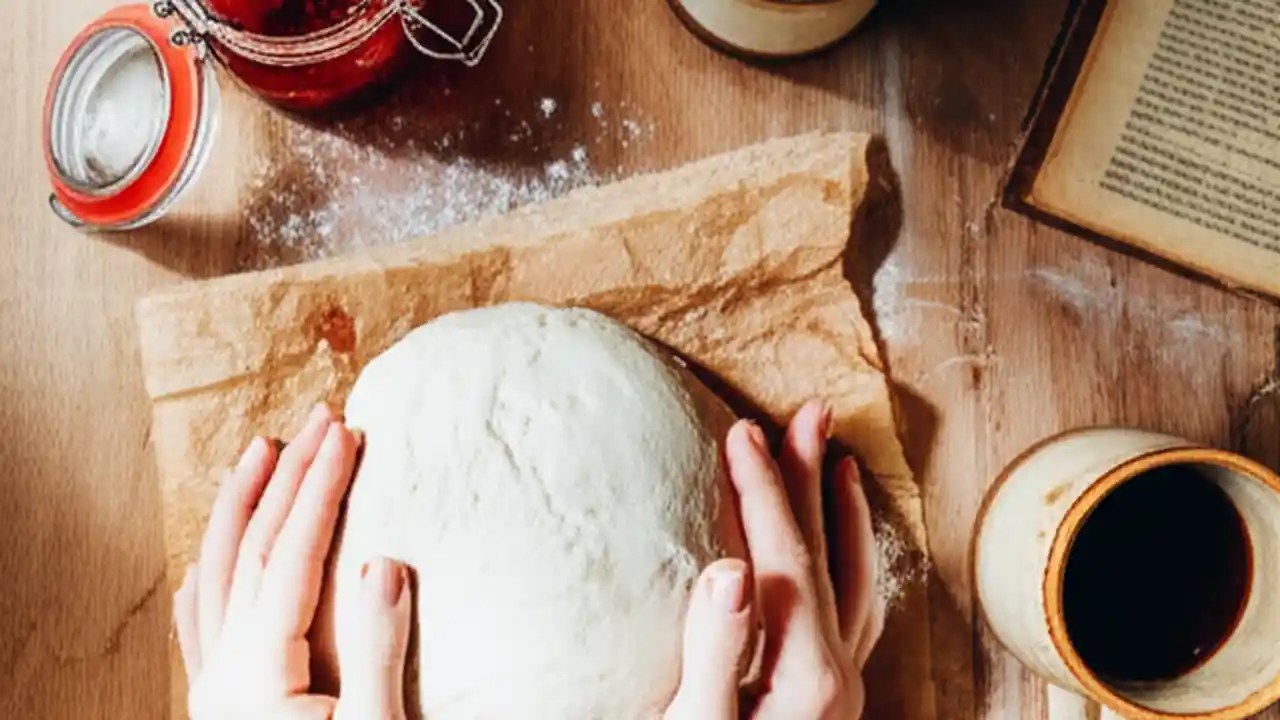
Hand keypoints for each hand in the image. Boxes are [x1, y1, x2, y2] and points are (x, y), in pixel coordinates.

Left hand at [174, 405, 412, 719]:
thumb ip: (376, 653)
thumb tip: (382, 565)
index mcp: (262, 676)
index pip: (292, 554)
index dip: (320, 488)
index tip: (345, 435)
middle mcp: (226, 678)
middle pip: (252, 552)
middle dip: (287, 477)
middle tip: (318, 421)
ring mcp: (217, 695)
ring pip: (216, 578)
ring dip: (239, 509)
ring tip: (261, 455)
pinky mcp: (224, 711)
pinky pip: (200, 628)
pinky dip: (204, 582)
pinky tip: (202, 563)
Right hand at [666, 400, 881, 718]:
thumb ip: (715, 653)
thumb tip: (729, 571)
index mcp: (807, 674)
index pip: (786, 558)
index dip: (764, 489)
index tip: (744, 432)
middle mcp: (838, 676)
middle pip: (827, 555)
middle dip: (812, 477)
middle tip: (814, 412)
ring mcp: (841, 691)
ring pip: (854, 582)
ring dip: (845, 517)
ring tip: (843, 467)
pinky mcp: (828, 703)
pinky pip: (855, 615)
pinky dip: (851, 567)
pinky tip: (841, 556)